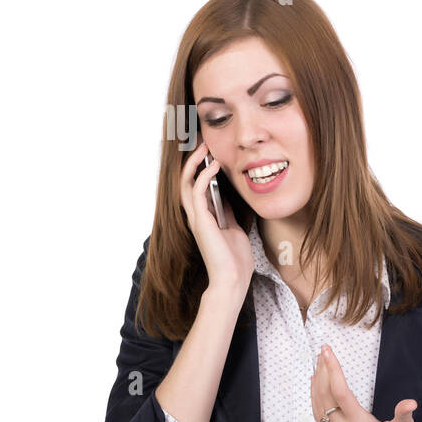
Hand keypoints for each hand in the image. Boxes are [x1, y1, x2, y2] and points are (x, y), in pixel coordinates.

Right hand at [179, 141, 251, 295]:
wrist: (232, 279)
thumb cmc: (235, 260)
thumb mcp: (234, 229)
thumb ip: (227, 214)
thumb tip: (227, 198)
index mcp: (203, 217)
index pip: (196, 186)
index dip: (200, 168)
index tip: (210, 152)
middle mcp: (196, 216)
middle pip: (186, 180)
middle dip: (193, 160)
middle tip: (203, 142)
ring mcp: (196, 218)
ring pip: (186, 183)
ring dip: (195, 163)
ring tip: (205, 147)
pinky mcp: (201, 221)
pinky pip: (197, 192)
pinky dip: (205, 177)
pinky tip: (214, 166)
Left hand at [310, 344, 421, 421]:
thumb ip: (404, 415)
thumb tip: (410, 403)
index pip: (340, 393)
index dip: (332, 370)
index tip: (328, 352)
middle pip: (326, 395)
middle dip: (323, 371)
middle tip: (322, 351)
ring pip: (319, 406)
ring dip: (317, 383)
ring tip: (318, 364)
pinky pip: (319, 417)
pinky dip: (315, 399)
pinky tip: (316, 387)